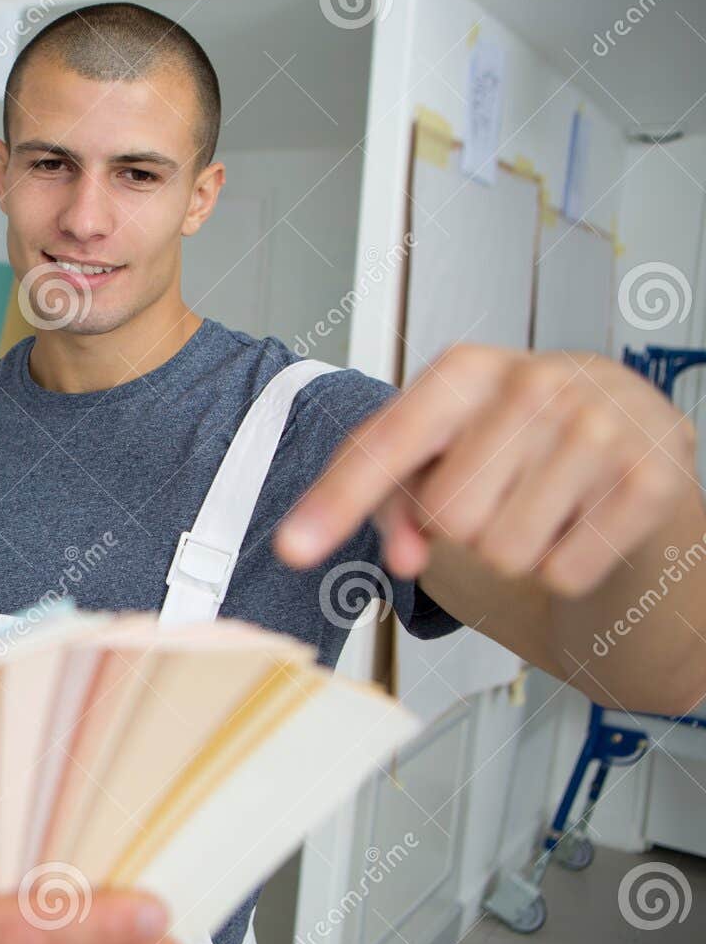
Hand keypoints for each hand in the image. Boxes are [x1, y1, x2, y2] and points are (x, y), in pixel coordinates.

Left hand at [277, 346, 699, 595]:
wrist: (631, 434)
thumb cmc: (513, 442)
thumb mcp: (443, 448)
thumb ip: (392, 499)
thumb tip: (405, 556)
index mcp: (465, 370)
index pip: (385, 446)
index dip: (336, 502)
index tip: (291, 548)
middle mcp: (534, 383)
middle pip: (446, 517)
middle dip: (461, 528)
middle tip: (497, 492)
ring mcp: (600, 426)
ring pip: (504, 552)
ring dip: (513, 551)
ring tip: (540, 504)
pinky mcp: (652, 479)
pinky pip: (564, 572)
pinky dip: (564, 567)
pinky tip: (582, 521)